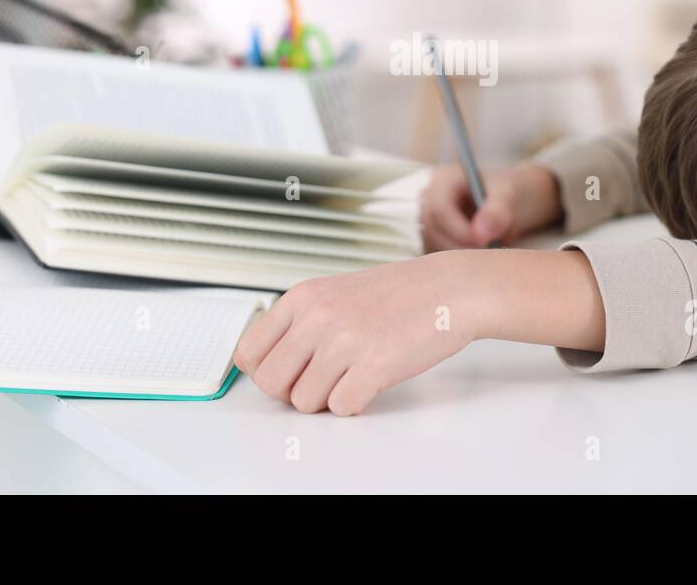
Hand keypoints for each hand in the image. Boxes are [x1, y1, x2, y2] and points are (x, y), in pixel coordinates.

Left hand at [232, 252, 480, 415]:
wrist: (448, 289)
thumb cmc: (397, 294)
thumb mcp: (334, 292)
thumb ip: (299, 322)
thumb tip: (269, 365)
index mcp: (302, 297)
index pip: (249, 352)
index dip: (267, 371)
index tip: (288, 373)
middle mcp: (317, 316)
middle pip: (270, 384)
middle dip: (292, 392)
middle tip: (321, 381)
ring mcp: (344, 341)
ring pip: (303, 402)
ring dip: (327, 399)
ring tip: (352, 376)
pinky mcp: (373, 365)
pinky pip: (340, 408)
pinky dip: (354, 403)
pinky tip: (371, 381)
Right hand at [419, 162, 562, 250]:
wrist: (512, 203)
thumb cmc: (509, 192)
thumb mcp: (508, 195)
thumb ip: (497, 211)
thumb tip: (480, 234)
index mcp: (443, 180)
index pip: (439, 210)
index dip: (459, 230)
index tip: (485, 242)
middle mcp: (429, 200)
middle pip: (433, 231)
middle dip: (460, 246)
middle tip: (490, 253)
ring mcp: (430, 222)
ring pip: (434, 247)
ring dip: (461, 257)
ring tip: (489, 252)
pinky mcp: (435, 241)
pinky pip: (440, 258)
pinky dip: (459, 263)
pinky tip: (481, 257)